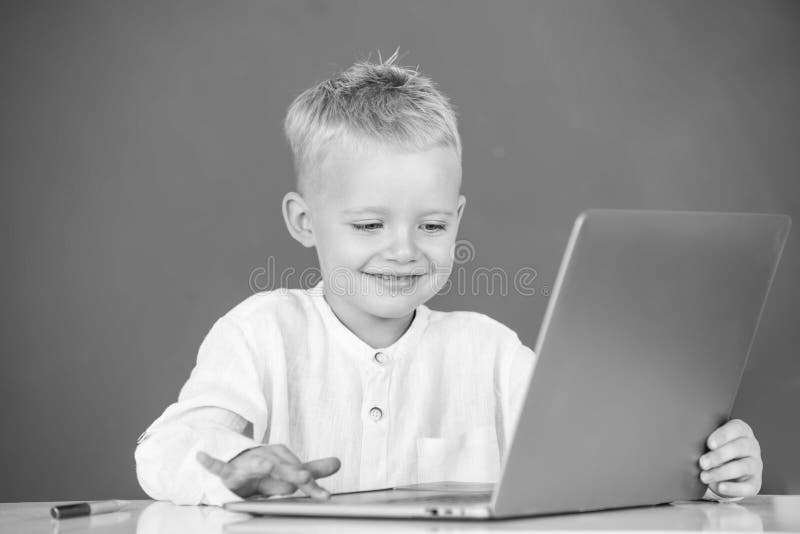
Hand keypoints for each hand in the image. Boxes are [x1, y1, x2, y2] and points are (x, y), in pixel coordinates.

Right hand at [196, 444, 340, 498]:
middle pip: (282, 466)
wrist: (238, 461)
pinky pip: (219, 467)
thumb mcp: (289, 471)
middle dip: (293, 472)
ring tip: (267, 467)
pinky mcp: (229, 471)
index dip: (311, 485)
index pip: (300, 471)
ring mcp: (247, 463)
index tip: (323, 496)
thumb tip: (337, 463)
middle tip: (305, 478)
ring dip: (261, 465)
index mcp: (282, 457)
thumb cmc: (266, 469)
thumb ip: (313, 470)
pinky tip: (202, 456)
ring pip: (255, 464)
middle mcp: (266, 457)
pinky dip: (211, 462)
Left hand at [699, 419, 761, 497]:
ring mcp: (755, 465)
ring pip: (743, 466)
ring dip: (722, 472)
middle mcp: (751, 446)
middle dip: (719, 455)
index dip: (723, 436)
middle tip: (702, 462)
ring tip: (705, 476)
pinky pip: (748, 486)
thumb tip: (686, 440)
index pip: (736, 429)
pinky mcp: (755, 482)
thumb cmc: (715, 450)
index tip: (709, 444)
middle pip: (740, 447)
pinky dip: (733, 488)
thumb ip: (704, 439)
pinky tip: (720, 487)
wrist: (727, 471)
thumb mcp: (711, 441)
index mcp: (741, 431)